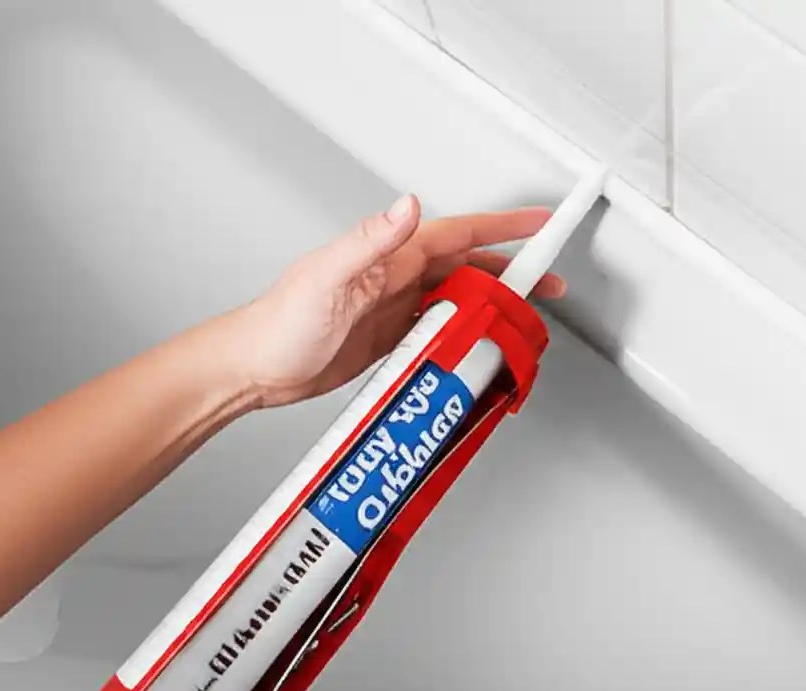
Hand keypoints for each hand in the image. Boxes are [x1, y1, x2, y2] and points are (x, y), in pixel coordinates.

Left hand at [231, 196, 561, 406]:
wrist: (254, 368)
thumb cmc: (279, 325)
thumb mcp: (325, 278)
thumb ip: (368, 240)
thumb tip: (407, 206)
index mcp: (389, 257)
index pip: (459, 234)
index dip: (503, 227)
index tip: (539, 222)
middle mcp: (397, 276)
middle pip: (470, 267)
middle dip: (514, 270)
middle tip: (550, 283)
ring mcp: (396, 307)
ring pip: (461, 299)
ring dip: (495, 303)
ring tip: (525, 317)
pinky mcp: (391, 337)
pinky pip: (442, 329)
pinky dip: (468, 333)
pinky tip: (480, 344)